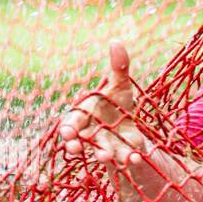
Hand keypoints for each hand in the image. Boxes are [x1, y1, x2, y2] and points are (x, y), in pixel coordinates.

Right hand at [58, 39, 149, 171]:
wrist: (130, 125)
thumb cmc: (117, 103)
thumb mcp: (120, 85)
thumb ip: (118, 68)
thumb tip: (116, 42)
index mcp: (85, 115)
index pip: (72, 122)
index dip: (69, 127)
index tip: (67, 132)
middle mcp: (91, 133)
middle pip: (79, 141)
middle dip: (76, 145)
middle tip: (74, 148)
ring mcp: (105, 145)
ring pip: (100, 152)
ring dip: (102, 155)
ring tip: (106, 157)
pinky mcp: (122, 154)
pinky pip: (123, 159)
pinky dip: (129, 160)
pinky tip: (135, 159)